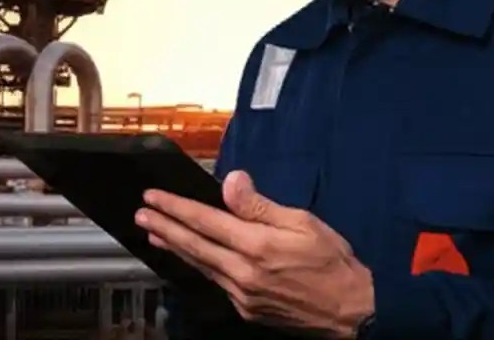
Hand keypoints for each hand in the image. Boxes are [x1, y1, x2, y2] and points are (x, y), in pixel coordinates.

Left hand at [135, 169, 373, 337]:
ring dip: (175, 248)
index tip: (153, 198)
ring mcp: (242, 295)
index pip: (205, 222)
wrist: (352, 311)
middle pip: (194, 246)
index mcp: (257, 246)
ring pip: (201, 266)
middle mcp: (243, 273)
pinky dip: (199, 267)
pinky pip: (216, 283)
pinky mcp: (247, 310)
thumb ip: (261, 205)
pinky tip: (193, 259)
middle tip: (141, 215)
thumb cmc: (333, 262)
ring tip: (156, 235)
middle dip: (164, 228)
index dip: (176, 208)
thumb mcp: (303, 223)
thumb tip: (232, 182)